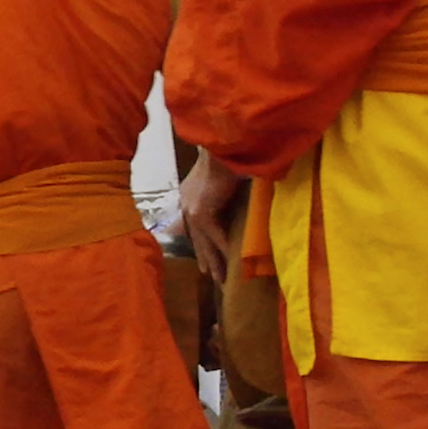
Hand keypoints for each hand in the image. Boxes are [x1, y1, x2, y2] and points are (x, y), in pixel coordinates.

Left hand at [180, 149, 245, 283]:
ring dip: (215, 262)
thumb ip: (227, 193)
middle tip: (211, 276)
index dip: (201, 242)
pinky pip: (216, 237)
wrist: (224, 148)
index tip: (205, 257)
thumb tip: (240, 201)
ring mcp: (192, 210)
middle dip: (205, 258)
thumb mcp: (225, 179)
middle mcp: (187, 204)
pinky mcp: (201, 213)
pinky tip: (233, 264)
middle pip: (197, 238)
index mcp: (190, 196)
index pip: (195, 226)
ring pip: (205, 243)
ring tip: (221, 280)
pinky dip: (226, 251)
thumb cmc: (228, 158)